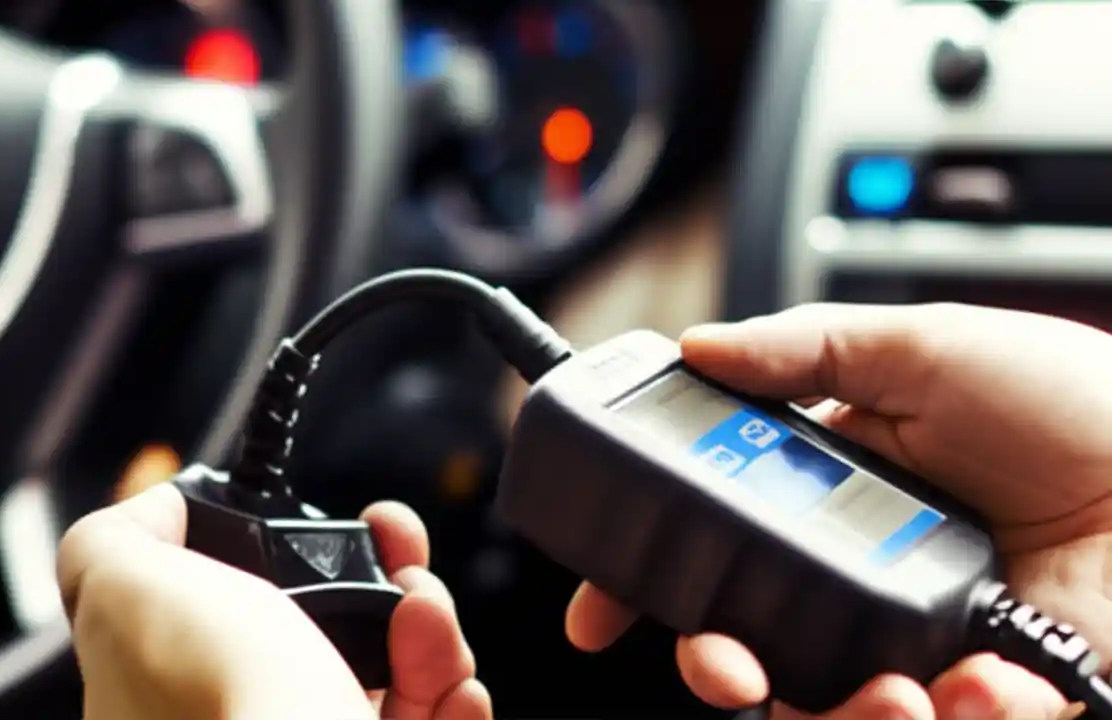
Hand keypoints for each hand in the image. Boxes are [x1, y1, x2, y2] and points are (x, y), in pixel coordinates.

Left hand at [57, 483, 489, 718]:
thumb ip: (114, 543)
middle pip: (329, 630)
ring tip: (425, 612)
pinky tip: (451, 679)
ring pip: (395, 670)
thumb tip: (156, 512)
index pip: (235, 609)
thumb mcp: (127, 593)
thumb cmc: (221, 700)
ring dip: (425, 623)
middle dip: (378, 576)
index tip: (318, 522)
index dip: (283, 552)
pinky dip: (453, 690)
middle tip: (398, 551)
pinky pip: (439, 716)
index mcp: (179, 694)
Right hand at [568, 302, 1111, 718]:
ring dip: (833, 715)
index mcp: (828, 493)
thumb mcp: (923, 350)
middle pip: (751, 640)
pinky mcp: (987, 685)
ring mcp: (920, 636)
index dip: (646, 580)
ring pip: (826, 704)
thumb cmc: (1073, 401)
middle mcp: (861, 572)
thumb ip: (804, 350)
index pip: (711, 543)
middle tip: (721, 664)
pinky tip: (977, 688)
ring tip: (892, 696)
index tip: (599, 612)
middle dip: (718, 667)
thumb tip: (697, 347)